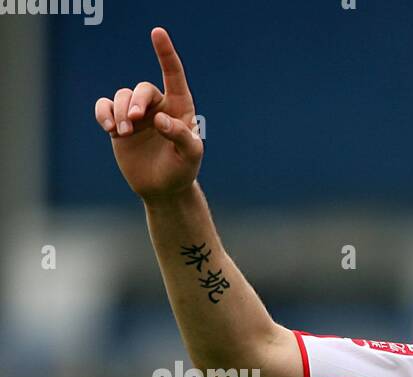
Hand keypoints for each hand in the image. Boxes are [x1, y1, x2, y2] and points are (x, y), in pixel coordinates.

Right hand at [94, 27, 201, 201]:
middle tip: (133, 121)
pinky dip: (103, 114)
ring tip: (122, 133)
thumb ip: (181, 136)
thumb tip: (161, 119)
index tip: (157, 32)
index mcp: (180, 107)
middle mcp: (158, 105)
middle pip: (141, 89)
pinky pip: (104, 106)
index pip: (174, 75)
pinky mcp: (119, 122)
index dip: (165, 53)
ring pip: (121, 97)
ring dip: (119, 113)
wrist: (163, 188)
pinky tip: (109, 129)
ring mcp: (136, 113)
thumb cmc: (182, 170)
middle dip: (135, 102)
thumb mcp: (190, 156)